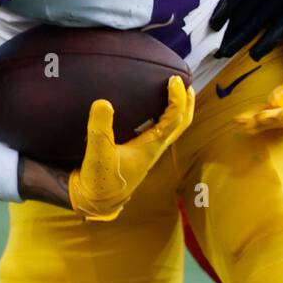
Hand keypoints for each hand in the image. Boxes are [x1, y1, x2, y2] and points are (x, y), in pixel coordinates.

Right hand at [68, 75, 194, 220]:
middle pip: (181, 123)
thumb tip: (103, 102)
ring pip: (171, 128)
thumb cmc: (100, 181)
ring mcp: (147, 152)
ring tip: (172, 91)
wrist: (95, 202)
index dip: (177, 97)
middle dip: (187, 102)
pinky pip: (157, 130)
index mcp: (151, 147)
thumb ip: (99, 129)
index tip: (174, 79)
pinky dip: (160, 116)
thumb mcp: (98, 154)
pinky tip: (148, 109)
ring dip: (176, 109)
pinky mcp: (138, 153)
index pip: (174, 118)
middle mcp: (154, 148)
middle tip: (186, 82)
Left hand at [210, 0, 282, 58]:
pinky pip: (278, 29)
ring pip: (257, 23)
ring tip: (226, 53)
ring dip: (240, 40)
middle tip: (217, 46)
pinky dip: (265, 43)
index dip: (224, 11)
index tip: (214, 25)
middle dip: (229, 30)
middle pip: (244, 11)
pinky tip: (254, 54)